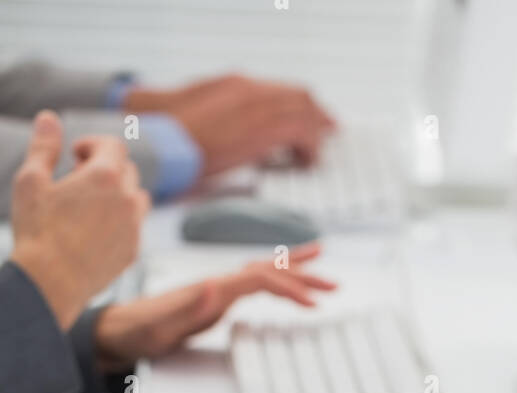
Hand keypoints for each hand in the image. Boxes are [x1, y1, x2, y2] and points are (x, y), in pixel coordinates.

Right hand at [10, 110, 149, 328]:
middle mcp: (127, 200)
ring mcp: (134, 228)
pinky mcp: (133, 252)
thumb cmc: (38, 233)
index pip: (113, 145)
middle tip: (78, 181)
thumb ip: (43, 146)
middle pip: (128, 171)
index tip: (75, 155)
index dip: (93, 145)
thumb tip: (49, 118)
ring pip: (138, 199)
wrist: (51, 284)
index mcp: (105, 176)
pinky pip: (136, 228)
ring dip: (119, 195)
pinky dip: (122, 222)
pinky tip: (96, 231)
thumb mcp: (31, 181)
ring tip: (92, 205)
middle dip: (105, 169)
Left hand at [93, 249, 336, 370]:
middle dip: (303, 276)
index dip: (289, 289)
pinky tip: (286, 284)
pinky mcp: (216, 299)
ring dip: (295, 274)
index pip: (261, 280)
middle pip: (269, 271)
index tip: (313, 304)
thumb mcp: (161, 326)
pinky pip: (253, 285)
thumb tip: (216, 286)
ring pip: (264, 274)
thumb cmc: (138, 333)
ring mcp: (218, 290)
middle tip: (335, 284)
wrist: (119, 332)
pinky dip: (276, 282)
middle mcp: (218, 283)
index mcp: (213, 289)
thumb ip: (187, 307)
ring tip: (324, 271)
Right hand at [124, 75, 336, 172]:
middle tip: (329, 131)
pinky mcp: (263, 131)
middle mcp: (253, 91)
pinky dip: (309, 148)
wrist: (163, 140)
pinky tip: (306, 162)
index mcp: (238, 84)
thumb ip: (228, 114)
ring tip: (316, 154)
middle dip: (317, 115)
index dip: (303, 104)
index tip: (314, 117)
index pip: (282, 90)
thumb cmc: (175, 134)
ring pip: (305, 114)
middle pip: (300, 97)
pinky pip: (301, 135)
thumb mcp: (203, 112)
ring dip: (315, 134)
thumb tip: (243, 129)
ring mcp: (259, 108)